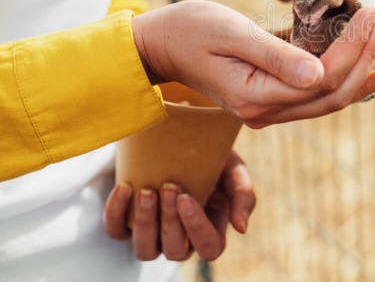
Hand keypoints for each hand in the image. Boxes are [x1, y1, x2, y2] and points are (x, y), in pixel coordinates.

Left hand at [104, 151, 255, 261]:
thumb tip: (241, 228)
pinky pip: (116, 231)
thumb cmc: (214, 158)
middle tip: (169, 186)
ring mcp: (153, 235)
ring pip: (145, 249)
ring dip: (145, 222)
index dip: (197, 228)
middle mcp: (181, 238)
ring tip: (147, 191)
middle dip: (170, 219)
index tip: (188, 198)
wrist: (184, 138)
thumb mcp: (235, 171)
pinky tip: (126, 188)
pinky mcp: (126, 224)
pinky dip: (116, 213)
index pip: (209, 247)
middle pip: (176, 250)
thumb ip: (243, 195)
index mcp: (211, 229)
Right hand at [132, 0, 374, 127]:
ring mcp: (271, 109)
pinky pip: (319, 96)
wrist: (161, 44)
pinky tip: (373, 66)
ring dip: (362, 68)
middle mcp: (267, 111)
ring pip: (331, 98)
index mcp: (256, 97)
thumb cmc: (191, 30)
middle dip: (365, 56)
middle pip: (334, 93)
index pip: (322, 79)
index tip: (372, 15)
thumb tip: (320, 75)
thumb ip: (275, 56)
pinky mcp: (274, 98)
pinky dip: (348, 78)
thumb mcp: (231, 35)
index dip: (354, 49)